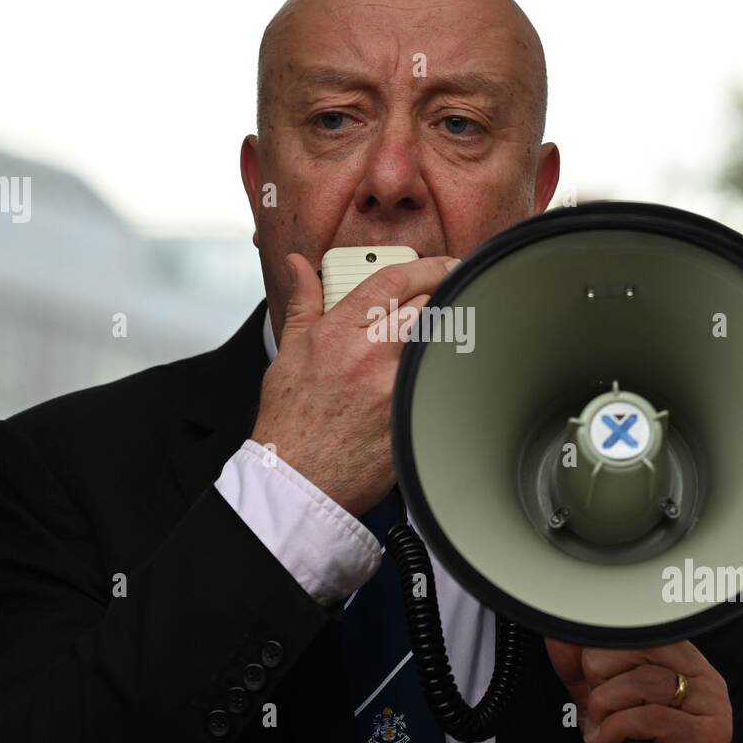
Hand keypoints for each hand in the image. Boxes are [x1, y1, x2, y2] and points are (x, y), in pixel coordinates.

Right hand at [250, 251, 459, 516]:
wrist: (298, 478)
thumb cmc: (292, 420)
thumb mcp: (289, 351)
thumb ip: (304, 302)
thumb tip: (299, 266)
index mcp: (338, 332)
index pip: (393, 280)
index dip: (427, 265)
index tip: (443, 264)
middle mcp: (369, 354)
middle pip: (429, 304)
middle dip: (445, 296)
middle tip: (453, 295)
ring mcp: (394, 387)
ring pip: (441, 341)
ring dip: (447, 333)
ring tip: (445, 335)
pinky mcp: (411, 415)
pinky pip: (440, 381)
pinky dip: (445, 371)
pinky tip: (441, 373)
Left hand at [545, 637, 732, 742]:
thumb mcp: (607, 701)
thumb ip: (589, 669)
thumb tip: (562, 637)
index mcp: (682, 661)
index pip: (639, 631)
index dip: (604, 653)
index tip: (592, 677)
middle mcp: (702, 677)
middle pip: (640, 647)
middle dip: (603, 678)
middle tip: (599, 706)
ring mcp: (709, 705)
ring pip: (643, 682)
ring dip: (606, 707)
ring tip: (601, 726)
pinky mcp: (705, 736)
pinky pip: (648, 718)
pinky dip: (617, 728)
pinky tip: (608, 740)